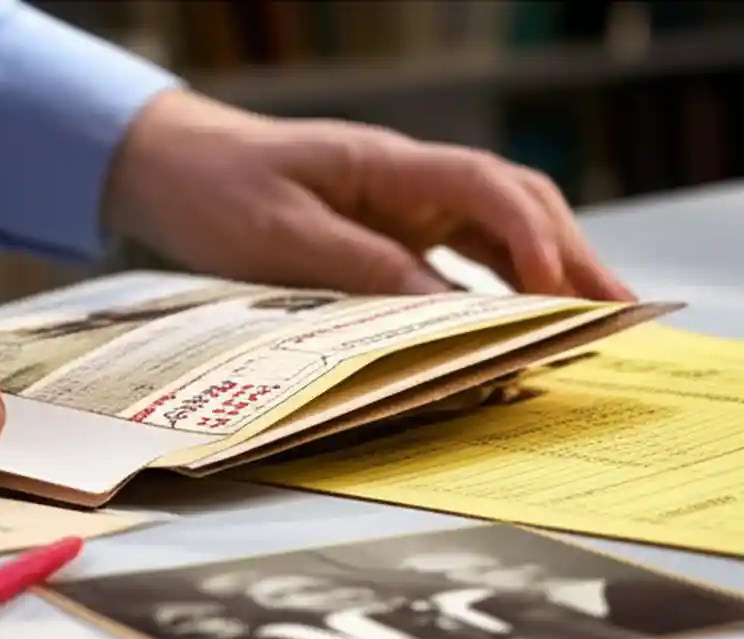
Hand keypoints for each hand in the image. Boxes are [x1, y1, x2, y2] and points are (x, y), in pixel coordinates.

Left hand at [104, 91, 633, 300]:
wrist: (172, 168)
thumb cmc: (217, 191)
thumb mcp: (282, 237)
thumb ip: (364, 268)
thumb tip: (447, 313)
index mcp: (385, 165)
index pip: (482, 188)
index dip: (527, 238)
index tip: (553, 292)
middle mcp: (407, 179)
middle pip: (512, 205)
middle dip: (568, 256)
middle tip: (616, 314)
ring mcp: (401, 201)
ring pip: (496, 228)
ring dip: (545, 271)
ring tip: (591, 322)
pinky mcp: (388, 227)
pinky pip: (458, 251)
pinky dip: (497, 281)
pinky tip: (520, 315)